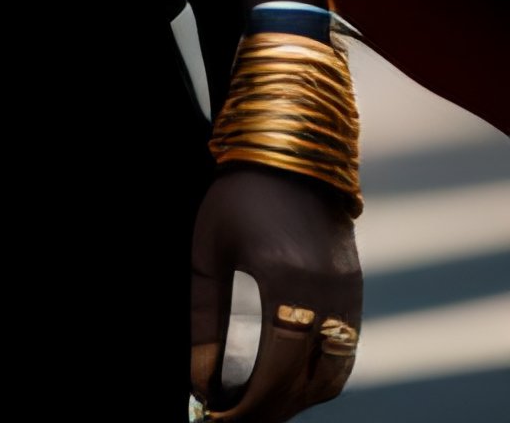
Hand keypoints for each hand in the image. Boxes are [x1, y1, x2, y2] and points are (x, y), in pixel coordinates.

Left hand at [190, 166, 361, 417]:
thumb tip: (200, 374)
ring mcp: (348, 297)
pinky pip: (343, 355)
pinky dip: (317, 378)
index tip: (221, 413)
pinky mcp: (356, 296)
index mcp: (284, 279)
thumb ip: (203, 314)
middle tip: (238, 417)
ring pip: (332, 376)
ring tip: (261, 404)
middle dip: (272, 408)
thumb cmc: (238, 198)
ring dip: (298, 399)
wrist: (292, 158)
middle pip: (306, 380)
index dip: (251, 401)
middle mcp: (325, 294)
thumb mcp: (208, 250)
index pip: (275, 367)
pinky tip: (287, 379)